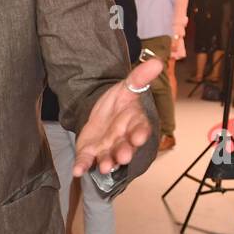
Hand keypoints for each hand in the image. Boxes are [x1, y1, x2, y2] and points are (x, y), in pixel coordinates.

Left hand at [72, 57, 162, 177]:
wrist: (98, 111)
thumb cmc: (118, 103)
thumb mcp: (126, 87)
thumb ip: (139, 78)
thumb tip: (157, 62)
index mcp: (134, 124)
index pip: (140, 129)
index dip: (140, 134)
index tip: (139, 137)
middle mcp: (122, 140)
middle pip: (125, 147)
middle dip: (124, 152)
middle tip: (123, 156)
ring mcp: (106, 148)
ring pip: (108, 158)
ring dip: (106, 163)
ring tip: (104, 167)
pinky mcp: (89, 153)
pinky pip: (86, 161)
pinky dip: (82, 167)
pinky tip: (77, 171)